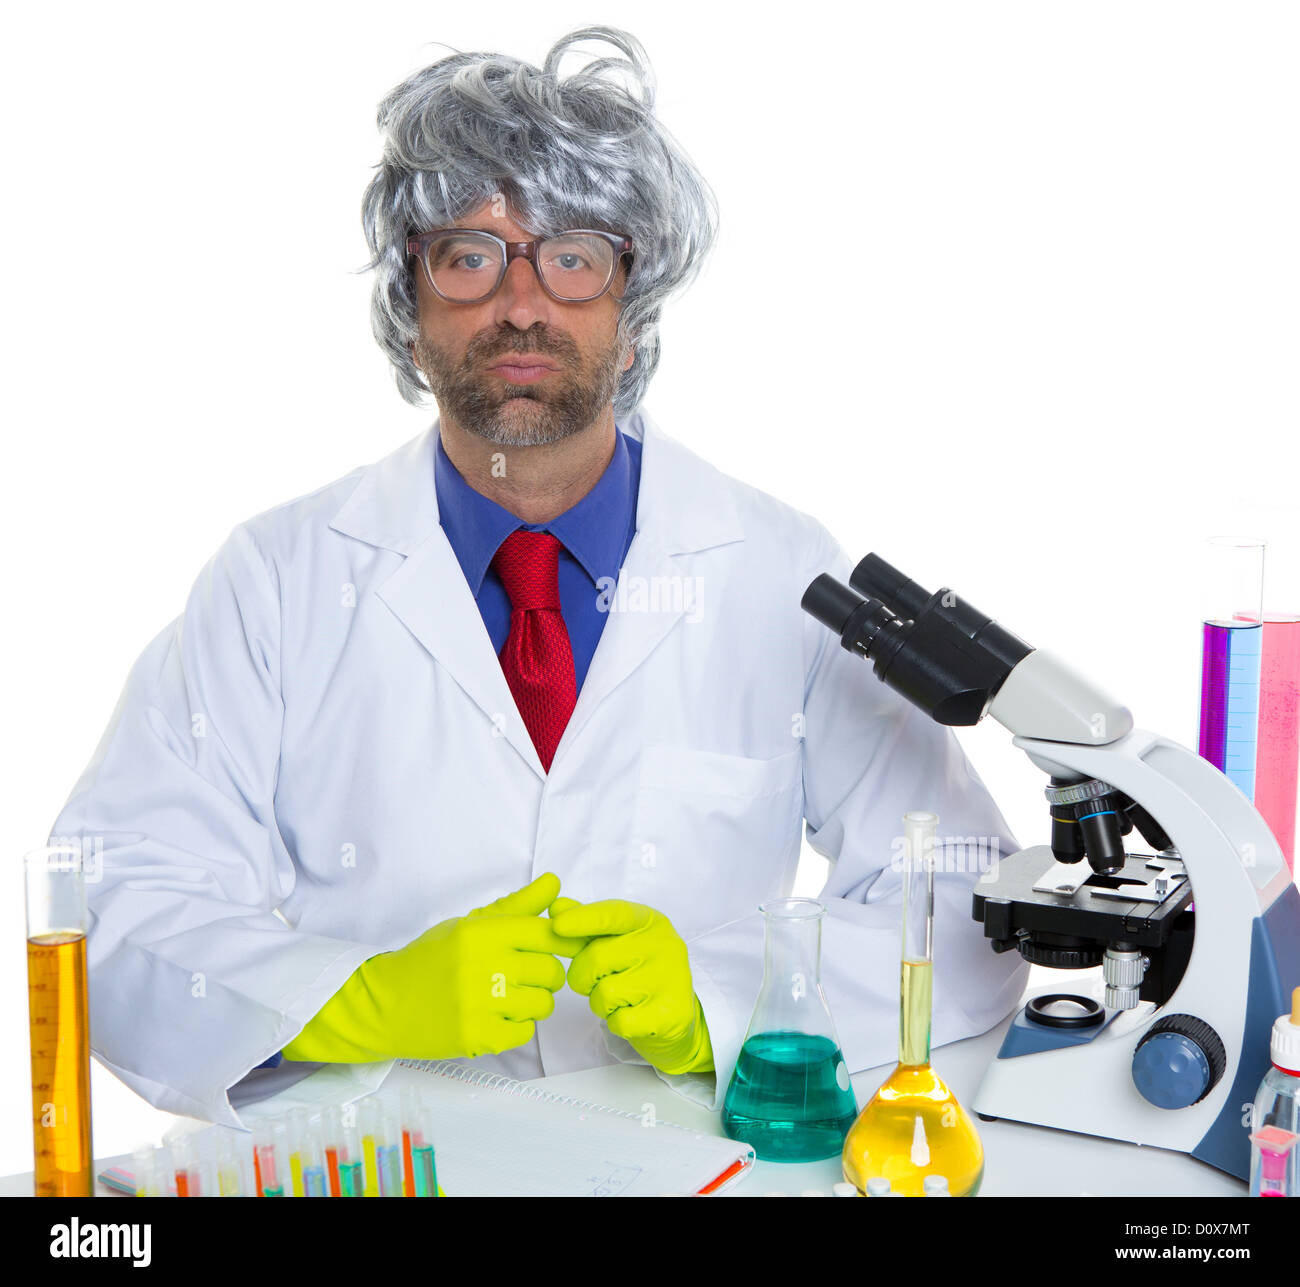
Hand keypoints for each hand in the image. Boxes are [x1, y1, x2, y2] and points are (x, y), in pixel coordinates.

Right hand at [284, 873, 587, 1062]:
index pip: (547, 933)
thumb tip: (554, 881)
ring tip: (511, 996)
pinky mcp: (476, 1037)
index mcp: (483, 933)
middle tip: (528, 975)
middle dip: (547, 975)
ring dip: (534, 1002)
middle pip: (551, 972)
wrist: (383, 1003)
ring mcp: (480, 1005)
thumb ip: (517, 906)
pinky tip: (497, 1016)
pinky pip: (525, 1032)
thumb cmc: (430, 958)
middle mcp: (483, 966)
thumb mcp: (469, 923)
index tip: (559, 948)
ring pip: (543, 1004)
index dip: (562, 941)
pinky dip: (517, 1026)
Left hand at [549, 898, 712, 1075]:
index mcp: (650, 921)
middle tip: (597, 981)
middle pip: (597, 957)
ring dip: (600, 1002)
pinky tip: (632, 1015)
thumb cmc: (637, 971)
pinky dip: (616, 1022)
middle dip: (583, 976)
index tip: (558, 924)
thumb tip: (557, 907)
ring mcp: (672, 979)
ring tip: (619, 998)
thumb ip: (587, 924)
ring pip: (605, 993)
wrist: (673, 1015)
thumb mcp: (616, 941)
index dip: (584, 918)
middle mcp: (665, 944)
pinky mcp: (671, 1014)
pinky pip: (620, 1021)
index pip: (614, 913)